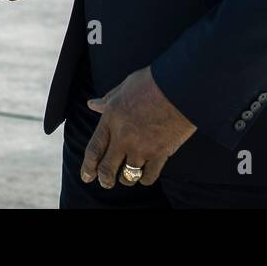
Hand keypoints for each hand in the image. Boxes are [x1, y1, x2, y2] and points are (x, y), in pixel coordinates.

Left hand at [83, 67, 195, 187]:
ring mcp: (141, 148)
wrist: (180, 88)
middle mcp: (123, 137)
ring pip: (127, 175)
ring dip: (125, 179)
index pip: (94, 149)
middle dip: (104, 179)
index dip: (87, 166)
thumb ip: (108, 100)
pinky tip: (144, 175)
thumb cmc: (152, 82)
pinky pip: (148, 176)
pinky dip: (145, 178)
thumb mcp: (125, 86)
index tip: (87, 176)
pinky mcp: (160, 154)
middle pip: (107, 168)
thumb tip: (92, 104)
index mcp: (111, 119)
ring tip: (126, 177)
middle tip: (105, 183)